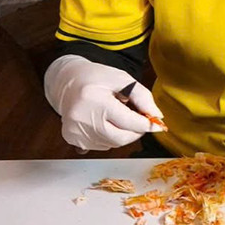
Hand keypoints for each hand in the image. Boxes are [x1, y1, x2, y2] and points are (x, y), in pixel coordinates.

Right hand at [43, 54, 165, 151]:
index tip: (157, 125)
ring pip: (112, 144)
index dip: (147, 125)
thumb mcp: (123, 80)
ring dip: (122, 134)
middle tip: (138, 121)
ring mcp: (74, 131)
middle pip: (121, 138)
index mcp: (94, 100)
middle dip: (135, 132)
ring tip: (116, 116)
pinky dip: (109, 137)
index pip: (128, 122)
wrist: (67, 81)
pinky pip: (101, 145)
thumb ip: (143, 97)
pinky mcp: (72, 138)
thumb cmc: (96, 79)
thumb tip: (157, 117)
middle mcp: (81, 118)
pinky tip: (104, 122)